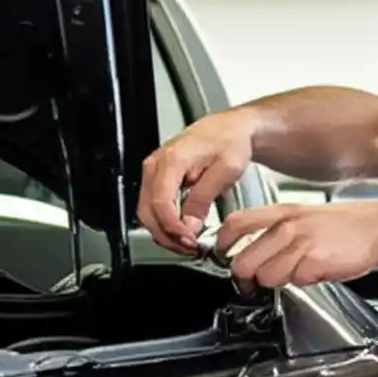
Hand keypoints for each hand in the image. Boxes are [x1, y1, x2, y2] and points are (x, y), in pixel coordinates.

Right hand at [138, 108, 258, 253]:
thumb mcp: (225, 171)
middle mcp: (156, 165)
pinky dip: (164, 223)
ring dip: (164, 232)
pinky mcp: (158, 178)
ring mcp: (154, 171)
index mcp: (171, 161)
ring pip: (146, 212)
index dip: (173, 228)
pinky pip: (153, 206)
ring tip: (188, 243)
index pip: (161, 202)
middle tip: (190, 248)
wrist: (231, 128)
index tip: (189, 241)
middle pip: (147, 211)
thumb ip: (204, 198)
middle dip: (167, 235)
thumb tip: (189, 225)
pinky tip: (182, 231)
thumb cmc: (230, 142)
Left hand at [216, 202, 377, 292]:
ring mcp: (301, 245)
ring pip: (266, 277)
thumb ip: (277, 229)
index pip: (236, 224)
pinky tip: (315, 271)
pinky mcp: (315, 263)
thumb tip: (252, 249)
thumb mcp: (305, 215)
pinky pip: (295, 282)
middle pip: (244, 261)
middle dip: (248, 277)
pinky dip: (302, 282)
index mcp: (282, 212)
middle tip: (256, 281)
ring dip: (277, 282)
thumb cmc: (344, 225)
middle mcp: (288, 227)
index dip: (223, 243)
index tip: (223, 253)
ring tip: (294, 273)